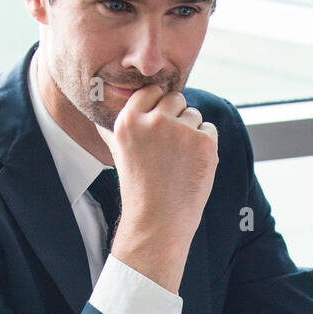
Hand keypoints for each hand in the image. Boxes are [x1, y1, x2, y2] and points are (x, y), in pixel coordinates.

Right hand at [96, 84, 217, 257]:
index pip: (152, 91)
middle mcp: (155, 120)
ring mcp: (181, 130)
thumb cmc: (138, 189)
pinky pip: (210, 130)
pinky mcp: (204, 142)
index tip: (158, 127)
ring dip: (191, 132)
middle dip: (176, 118)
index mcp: (128, 119)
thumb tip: (103, 103)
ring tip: (178, 161)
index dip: (158, 107)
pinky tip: (192, 165)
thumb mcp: (117, 153)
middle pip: (176, 98)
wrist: (158, 222)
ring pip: (194, 115)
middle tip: (169, 149)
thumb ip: (115, 125)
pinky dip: (205, 146)